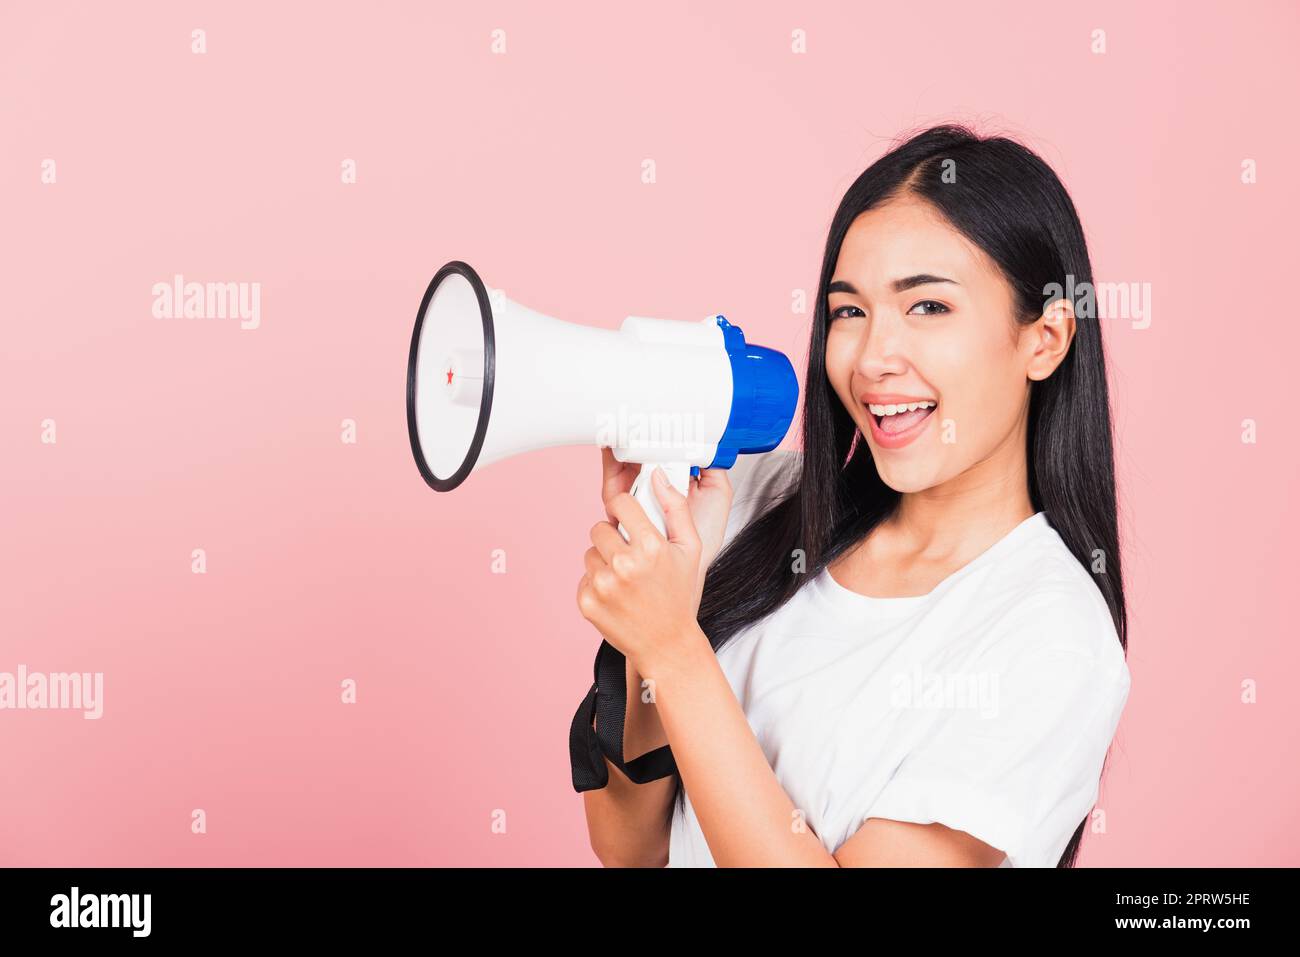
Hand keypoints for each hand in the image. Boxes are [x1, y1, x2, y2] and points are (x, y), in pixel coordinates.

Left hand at [578, 464, 707, 674]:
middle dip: (613, 538)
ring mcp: (603, 585)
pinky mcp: (587, 602)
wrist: (667, 644)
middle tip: (630, 556)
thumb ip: (676, 507)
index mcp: (650, 547)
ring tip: (626, 579)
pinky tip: (617, 595)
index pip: (619, 503)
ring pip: (589, 552)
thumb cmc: (679, 595)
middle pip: (599, 528)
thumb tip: (657, 475)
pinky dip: (596, 583)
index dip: (624, 510)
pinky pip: (583, 577)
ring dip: (604, 561)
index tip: (628, 519)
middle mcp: (624, 565)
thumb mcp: (690, 548)